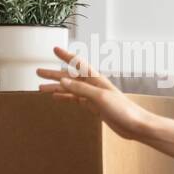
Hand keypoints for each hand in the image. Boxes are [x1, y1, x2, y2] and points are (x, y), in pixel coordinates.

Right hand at [36, 47, 150, 140]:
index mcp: (96, 80)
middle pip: (70, 77)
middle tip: (38, 72)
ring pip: (71, 90)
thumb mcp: (100, 97)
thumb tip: (63, 81)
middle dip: (54, 74)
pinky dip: (65, 98)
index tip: (54, 49)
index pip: (78, 64)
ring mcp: (93, 97)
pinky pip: (76, 100)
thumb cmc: (123, 110)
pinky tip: (56, 98)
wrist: (136, 125)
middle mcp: (94, 86)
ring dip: (56, 88)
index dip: (66, 56)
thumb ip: (81, 88)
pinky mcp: (95, 107)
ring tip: (40, 88)